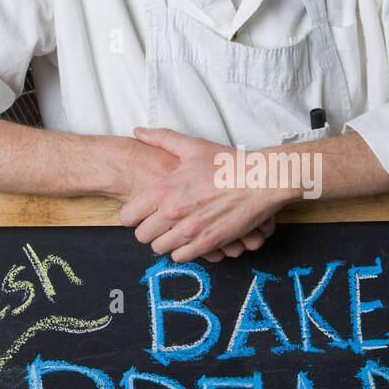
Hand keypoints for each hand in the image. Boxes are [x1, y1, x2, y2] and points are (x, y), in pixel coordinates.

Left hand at [118, 128, 294, 261]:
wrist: (260, 181)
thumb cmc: (227, 163)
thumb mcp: (193, 146)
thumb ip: (162, 138)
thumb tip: (139, 131)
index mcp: (165, 189)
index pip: (128, 215)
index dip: (133, 214)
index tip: (141, 212)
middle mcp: (173, 212)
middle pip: (142, 236)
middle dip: (149, 230)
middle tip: (160, 223)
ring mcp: (190, 230)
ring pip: (160, 249)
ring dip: (166, 241)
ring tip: (176, 230)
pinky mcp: (207, 243)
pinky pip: (181, 257)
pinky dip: (183, 251)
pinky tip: (190, 238)